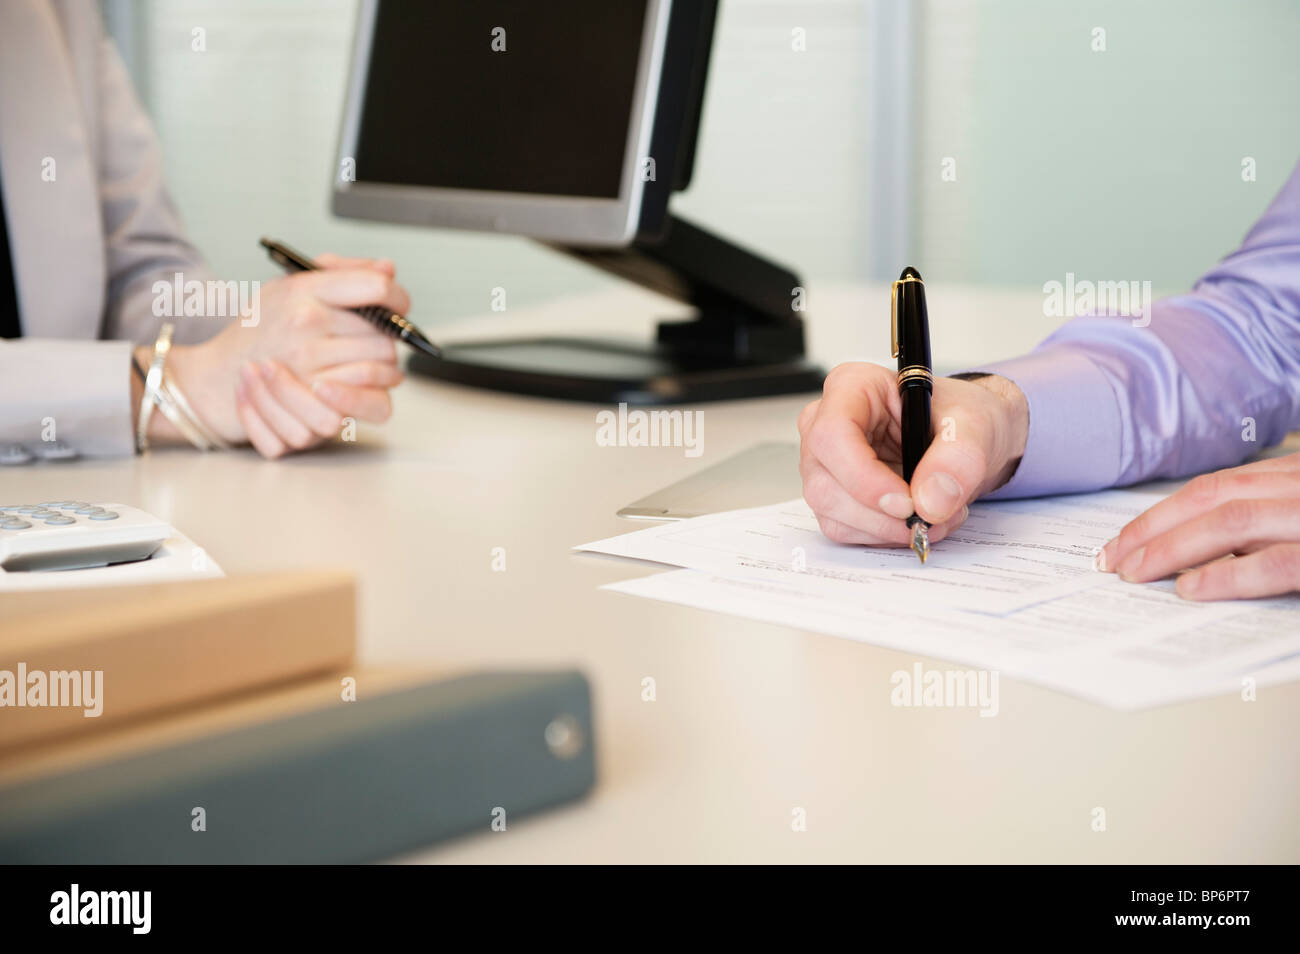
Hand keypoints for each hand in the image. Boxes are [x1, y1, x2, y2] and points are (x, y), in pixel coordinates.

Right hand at [161, 254, 407, 457]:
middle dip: (388, 336)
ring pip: (382, 363)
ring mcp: (310, 361)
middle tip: (376, 338)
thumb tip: (387, 267)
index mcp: (303, 290)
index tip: (397, 303)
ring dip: (385, 365)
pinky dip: (375, 391)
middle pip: (384, 330)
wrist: (218, 377)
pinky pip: (370, 394)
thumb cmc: (257, 331)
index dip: (397, 296)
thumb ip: (341, 272)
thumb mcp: (288, 286)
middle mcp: (306, 322)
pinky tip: (367, 384)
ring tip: (368, 360)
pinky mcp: (315, 396)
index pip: (376, 287)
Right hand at [797, 363, 1028, 545]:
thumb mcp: (973, 423)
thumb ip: (958, 457)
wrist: (963, 438)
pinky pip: (845, 529)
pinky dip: (885, 535)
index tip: (905, 502)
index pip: (832, 434)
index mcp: (851, 387)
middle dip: (881, 513)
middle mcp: (825, 425)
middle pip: (826, 483)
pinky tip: (916, 518)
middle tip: (930, 518)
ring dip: (888, 528)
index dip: (863, 476)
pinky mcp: (832, 496)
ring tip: (936, 516)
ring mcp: (824, 465)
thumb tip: (931, 501)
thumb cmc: (956, 416)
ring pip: (833, 512)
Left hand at [1099, 453, 1299, 599]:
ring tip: (1135, 574)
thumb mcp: (1294, 522)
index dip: (1162, 514)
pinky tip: (1189, 588)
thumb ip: (1259, 526)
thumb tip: (1192, 549)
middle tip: (1111, 560)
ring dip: (1174, 548)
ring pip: (1232, 521)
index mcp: (1295, 475)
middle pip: (1213, 498)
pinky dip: (1226, 575)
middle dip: (1153, 529)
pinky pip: (1273, 563)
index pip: (1216, 487)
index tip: (1121, 542)